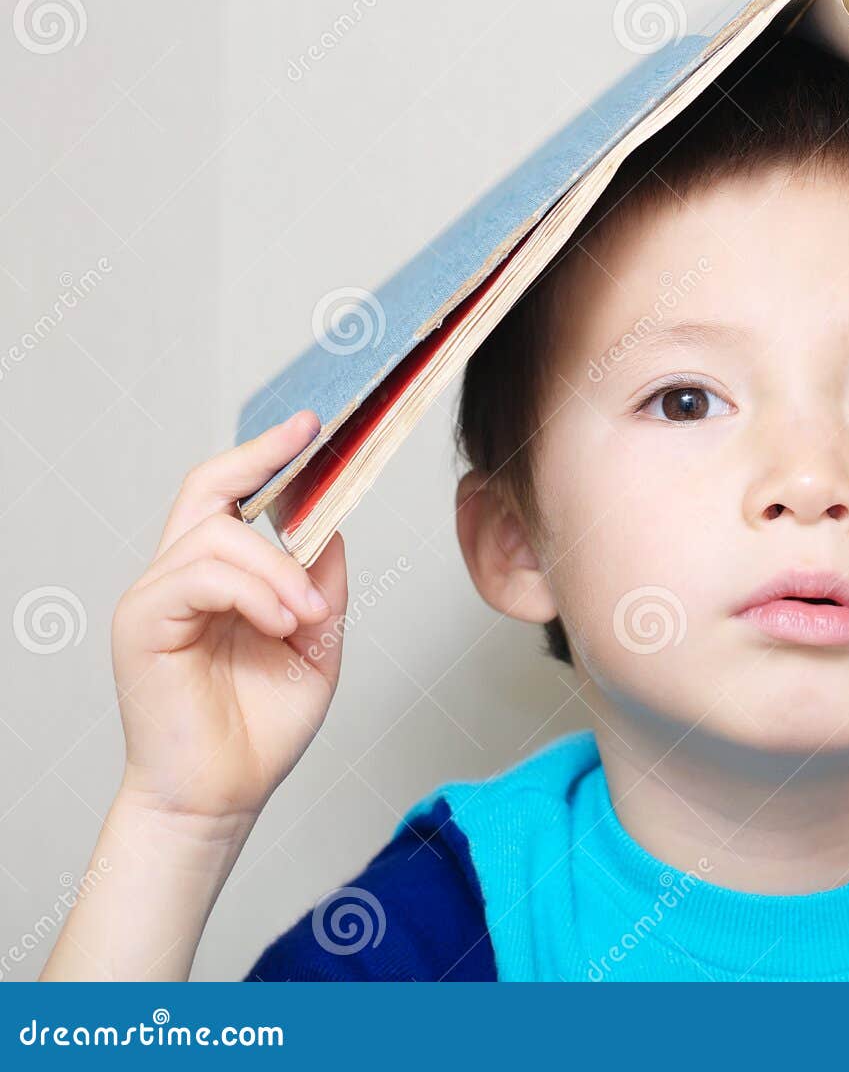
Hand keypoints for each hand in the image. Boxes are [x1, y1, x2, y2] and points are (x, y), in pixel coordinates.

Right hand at [110, 410, 347, 826]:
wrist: (223, 796)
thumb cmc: (260, 729)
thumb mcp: (315, 644)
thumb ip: (320, 585)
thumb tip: (331, 525)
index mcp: (219, 578)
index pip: (229, 495)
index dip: (266, 456)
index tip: (309, 426)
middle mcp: (179, 576)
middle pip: (207, 488)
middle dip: (261, 459)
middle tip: (310, 441)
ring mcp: (156, 598)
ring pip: (218, 539)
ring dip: (278, 570)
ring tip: (306, 617)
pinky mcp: (142, 623)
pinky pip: (198, 576)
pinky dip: (252, 592)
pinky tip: (282, 623)